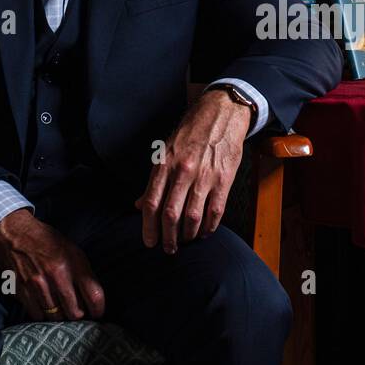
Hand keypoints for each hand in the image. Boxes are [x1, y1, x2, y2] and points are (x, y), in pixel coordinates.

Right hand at [0, 208, 104, 320]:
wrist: (13, 233)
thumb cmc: (46, 241)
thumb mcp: (72, 250)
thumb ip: (83, 273)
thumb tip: (93, 299)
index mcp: (73, 262)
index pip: (94, 295)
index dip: (98, 310)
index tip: (96, 313)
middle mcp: (57, 274)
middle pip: (75, 312)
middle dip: (78, 315)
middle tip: (76, 311)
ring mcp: (38, 284)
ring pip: (56, 316)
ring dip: (59, 315)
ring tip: (59, 307)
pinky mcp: (21, 291)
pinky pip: (37, 315)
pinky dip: (42, 314)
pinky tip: (43, 304)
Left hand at [135, 88, 248, 254]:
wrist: (220, 115)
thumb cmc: (190, 133)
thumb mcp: (166, 152)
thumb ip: (154, 181)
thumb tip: (139, 205)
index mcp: (164, 164)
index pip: (151, 203)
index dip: (148, 227)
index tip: (150, 242)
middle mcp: (183, 171)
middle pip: (170, 214)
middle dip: (168, 238)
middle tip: (168, 249)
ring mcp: (204, 176)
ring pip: (193, 216)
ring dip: (188, 235)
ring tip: (186, 240)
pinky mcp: (224, 179)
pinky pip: (216, 211)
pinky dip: (209, 226)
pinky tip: (204, 231)